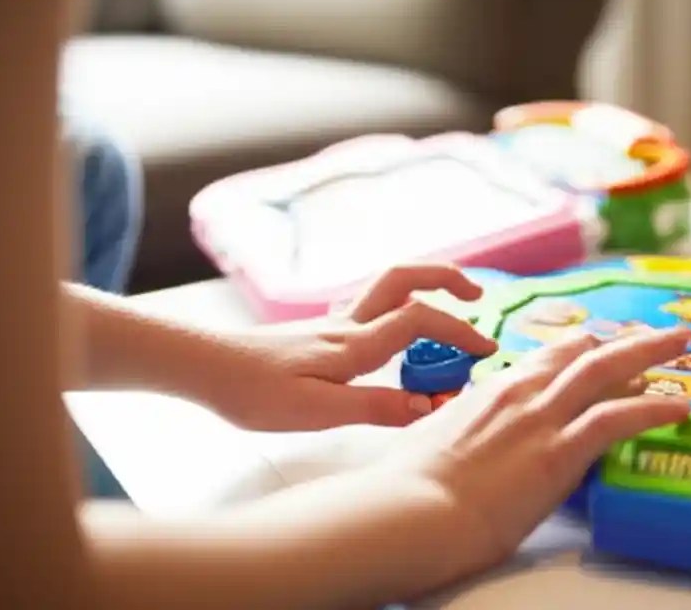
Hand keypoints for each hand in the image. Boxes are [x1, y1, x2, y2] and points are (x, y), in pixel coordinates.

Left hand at [204, 264, 497, 430]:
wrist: (202, 368)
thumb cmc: (254, 392)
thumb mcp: (318, 412)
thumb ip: (378, 407)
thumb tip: (431, 406)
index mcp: (355, 344)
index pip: (422, 321)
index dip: (460, 332)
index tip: (487, 353)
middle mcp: (348, 325)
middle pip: (405, 277)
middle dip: (446, 278)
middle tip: (476, 296)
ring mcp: (331, 325)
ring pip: (386, 286)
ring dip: (423, 286)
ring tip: (446, 308)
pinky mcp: (316, 333)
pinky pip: (367, 306)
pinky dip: (394, 306)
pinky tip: (391, 333)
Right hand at [363, 326, 690, 575]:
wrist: (409, 512)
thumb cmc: (409, 486)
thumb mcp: (433, 441)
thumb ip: (458, 429)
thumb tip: (457, 435)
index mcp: (492, 389)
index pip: (546, 358)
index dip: (579, 352)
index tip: (601, 348)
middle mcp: (521, 392)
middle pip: (583, 353)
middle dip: (624, 343)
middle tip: (658, 336)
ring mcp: (542, 419)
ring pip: (608, 370)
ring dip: (650, 354)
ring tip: (682, 343)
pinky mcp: (559, 452)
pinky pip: (619, 419)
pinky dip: (653, 409)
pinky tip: (679, 408)